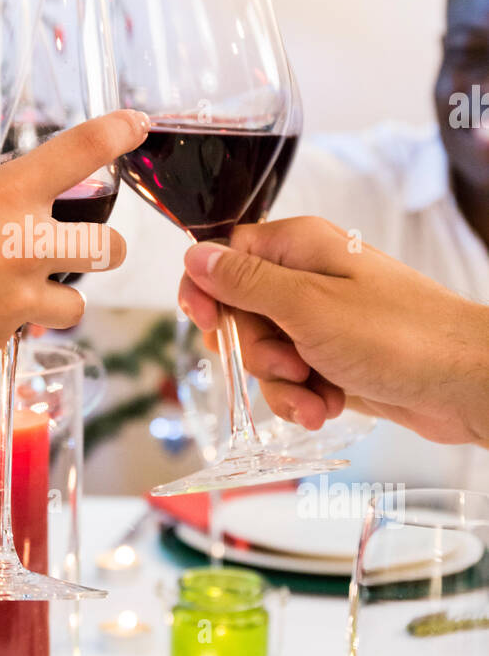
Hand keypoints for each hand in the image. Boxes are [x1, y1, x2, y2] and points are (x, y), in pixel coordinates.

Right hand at [0, 109, 148, 393]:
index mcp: (0, 197)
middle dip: (102, 246)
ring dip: (57, 296)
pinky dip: (3, 326)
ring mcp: (11, 305)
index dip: (115, 134)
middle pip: (110, 249)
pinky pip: (17, 335)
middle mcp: (20, 251)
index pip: (77, 154)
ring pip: (76, 306)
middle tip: (80, 245)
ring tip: (23, 290)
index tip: (135, 124)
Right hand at [178, 216, 488, 447]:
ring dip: (281, 385)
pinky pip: (293, 380)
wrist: (465, 382)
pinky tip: (328, 408)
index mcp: (298, 248)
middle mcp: (307, 279)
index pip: (224, 257)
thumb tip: (194, 256)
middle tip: (290, 362)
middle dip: (255, 352)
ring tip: (316, 395)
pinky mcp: (335, 358)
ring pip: (264, 355)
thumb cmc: (399, 335)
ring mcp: (322, 321)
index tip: (209, 324)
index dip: (208, 293)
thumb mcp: (307, 306)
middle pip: (240, 314)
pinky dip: (303, 399)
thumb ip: (244, 283)